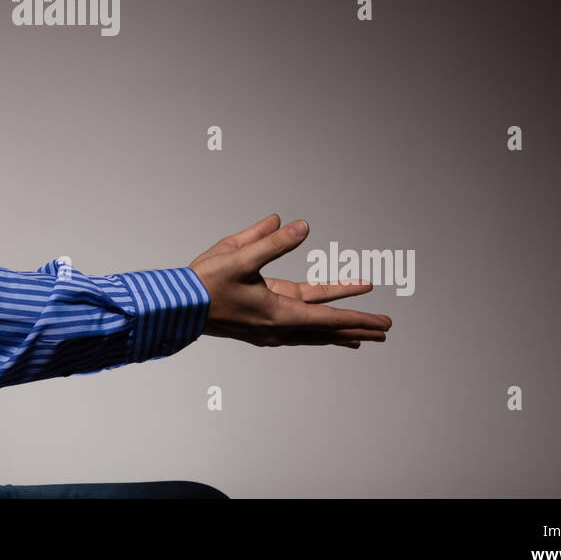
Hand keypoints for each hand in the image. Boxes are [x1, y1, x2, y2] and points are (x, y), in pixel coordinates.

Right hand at [188, 215, 391, 349]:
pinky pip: (298, 328)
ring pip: (313, 330)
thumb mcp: (238, 254)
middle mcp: (278, 327)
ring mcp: (269, 329)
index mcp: (278, 314)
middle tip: (385, 329)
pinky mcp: (260, 324)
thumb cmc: (204, 282)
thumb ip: (271, 240)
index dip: (358, 316)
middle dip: (356, 327)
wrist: (175, 307)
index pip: (328, 317)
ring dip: (338, 329)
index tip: (382, 321)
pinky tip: (322, 323)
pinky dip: (316, 328)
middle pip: (326, 329)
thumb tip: (299, 225)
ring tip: (361, 334)